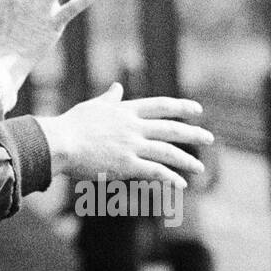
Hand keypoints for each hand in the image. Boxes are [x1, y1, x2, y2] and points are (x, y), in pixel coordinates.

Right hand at [35, 83, 212, 189]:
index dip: (181, 107)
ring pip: (167, 152)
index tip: (198, 110)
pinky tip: (181, 184)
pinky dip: (169, 178)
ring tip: (200, 169)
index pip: (161, 105)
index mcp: (126, 110)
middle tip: (210, 138)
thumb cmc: (71, 125)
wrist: (59, 143)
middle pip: (170, 128)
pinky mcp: (126, 165)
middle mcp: (133, 126)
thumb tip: (117, 86)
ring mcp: (131, 146)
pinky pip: (154, 172)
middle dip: (193, 133)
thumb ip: (109, 98)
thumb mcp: (93, 106)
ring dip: (186, 160)